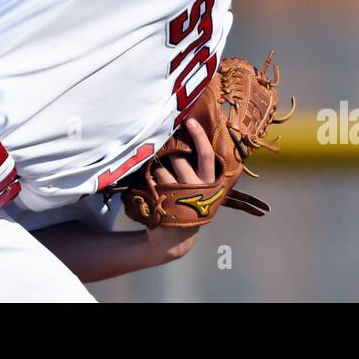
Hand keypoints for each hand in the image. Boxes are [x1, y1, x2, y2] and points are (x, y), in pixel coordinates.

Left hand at [144, 118, 215, 262]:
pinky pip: (151, 178)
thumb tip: (192, 136)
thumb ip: (201, 168)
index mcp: (210, 183)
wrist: (176, 239)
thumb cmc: (189, 204)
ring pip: (161, 167)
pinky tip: (150, 187)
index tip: (190, 120)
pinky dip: (148, 178)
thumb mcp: (203, 189)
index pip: (206, 155)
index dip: (199, 136)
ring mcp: (178, 195)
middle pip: (178, 158)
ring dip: (157, 169)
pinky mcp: (162, 201)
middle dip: (170, 155)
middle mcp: (196, 188)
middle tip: (167, 161)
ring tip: (161, 182)